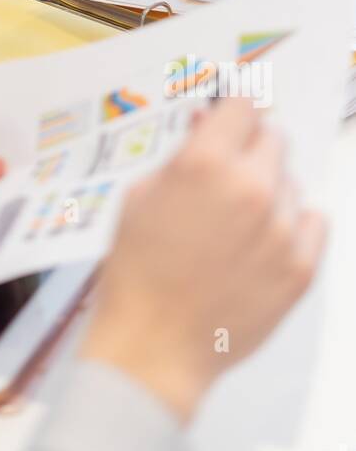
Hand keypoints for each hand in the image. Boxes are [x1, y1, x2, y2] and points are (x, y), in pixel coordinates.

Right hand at [78, 96, 324, 421]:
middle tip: (225, 174)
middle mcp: (250, 188)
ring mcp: (281, 230)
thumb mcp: (140, 194)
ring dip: (268, 189)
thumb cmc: (137, 269)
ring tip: (235, 223)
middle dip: (250, 148)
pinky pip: (313, 222)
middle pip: (274, 139)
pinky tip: (263, 240)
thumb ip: (181, 153)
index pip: (243, 105)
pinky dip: (293, 224)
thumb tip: (208, 125)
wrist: (152, 345)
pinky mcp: (300, 268)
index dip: (233, 111)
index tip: (229, 119)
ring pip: (291, 182)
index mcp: (205, 163)